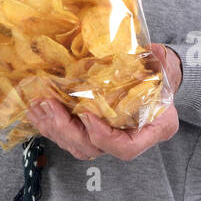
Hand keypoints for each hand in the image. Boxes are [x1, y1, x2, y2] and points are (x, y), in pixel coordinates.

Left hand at [25, 43, 181, 161]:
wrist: (155, 81)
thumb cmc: (159, 75)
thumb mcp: (164, 68)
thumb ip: (158, 63)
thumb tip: (152, 52)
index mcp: (152, 130)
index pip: (125, 148)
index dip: (102, 136)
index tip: (85, 113)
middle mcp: (128, 140)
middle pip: (93, 148)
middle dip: (66, 128)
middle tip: (49, 104)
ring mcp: (108, 140)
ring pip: (76, 146)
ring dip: (53, 127)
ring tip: (36, 106)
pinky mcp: (91, 133)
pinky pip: (69, 138)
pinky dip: (51, 125)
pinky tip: (36, 111)